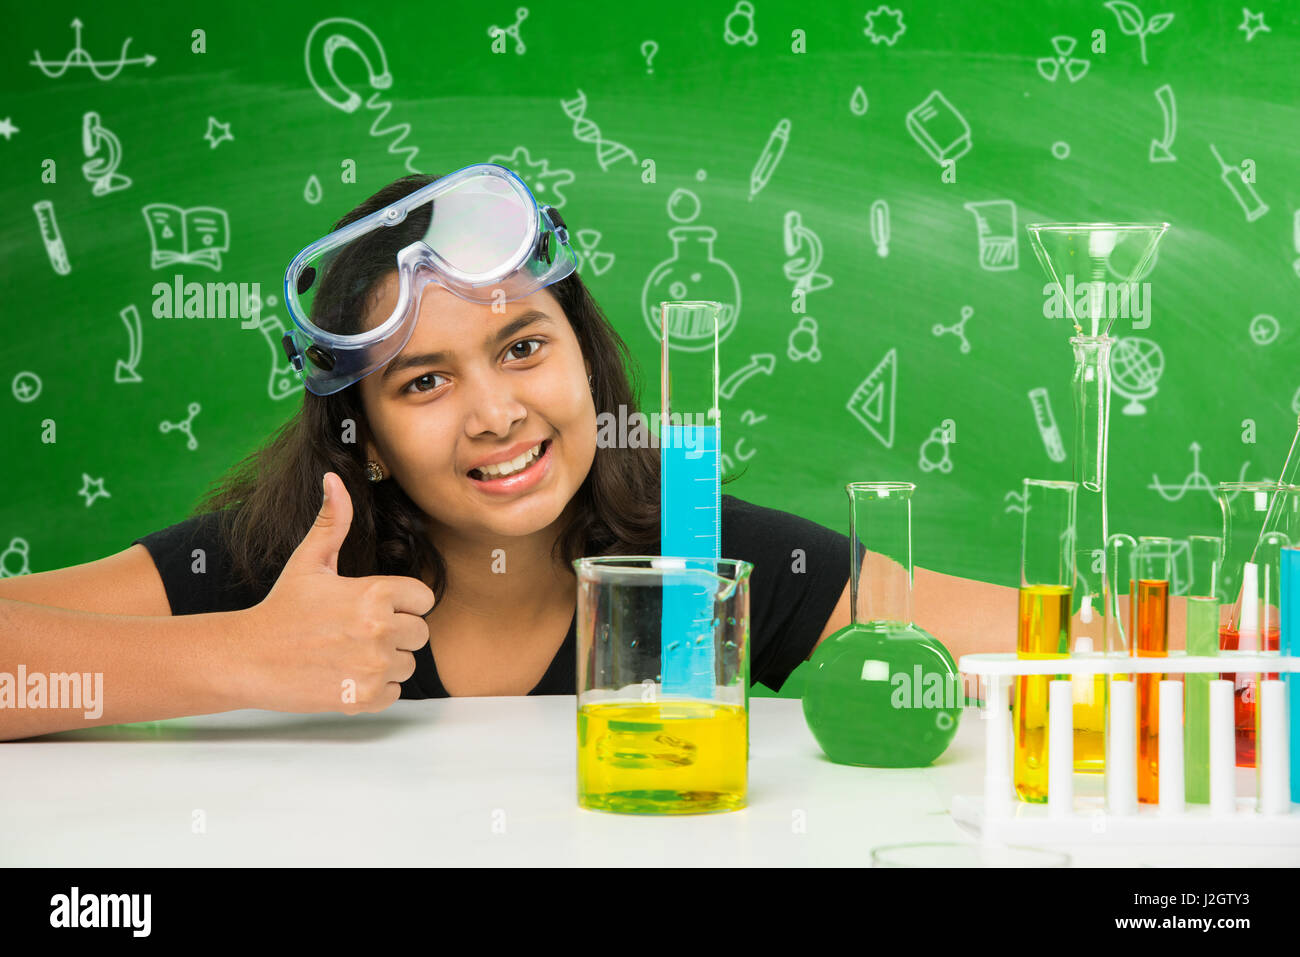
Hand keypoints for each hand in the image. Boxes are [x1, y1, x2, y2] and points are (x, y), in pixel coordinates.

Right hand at [236, 471, 434, 713]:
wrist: (247, 658)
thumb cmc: (281, 609)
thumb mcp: (308, 561)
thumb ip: (332, 521)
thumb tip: (333, 478)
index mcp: (376, 593)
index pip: (424, 600)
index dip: (402, 604)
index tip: (374, 608)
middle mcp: (380, 629)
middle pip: (420, 634)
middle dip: (396, 634)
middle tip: (356, 632)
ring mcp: (373, 666)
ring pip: (407, 664)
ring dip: (385, 662)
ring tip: (348, 653)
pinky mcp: (363, 698)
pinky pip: (393, 693)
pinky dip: (374, 690)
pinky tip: (345, 675)